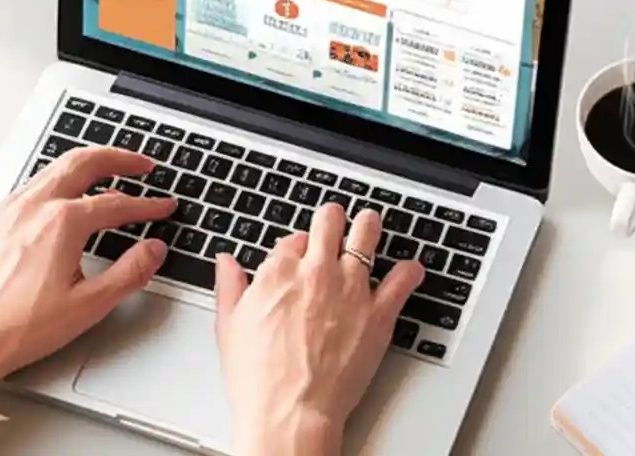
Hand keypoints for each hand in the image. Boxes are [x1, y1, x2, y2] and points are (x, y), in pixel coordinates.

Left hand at [0, 147, 175, 455]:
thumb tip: (154, 250)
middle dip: (120, 158)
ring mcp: (10, 210)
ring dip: (89, 164)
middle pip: (85, 162)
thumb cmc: (19, 327)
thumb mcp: (90, 304)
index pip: (117, 203)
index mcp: (61, 223)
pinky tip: (66, 196)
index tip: (163, 207)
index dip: (147, 205)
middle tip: (143, 164)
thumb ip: (131, 272)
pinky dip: (60, 181)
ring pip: (56, 168)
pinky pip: (33, 185)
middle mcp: (34, 207)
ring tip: (110, 171)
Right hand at [215, 204, 424, 455]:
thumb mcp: (229, 329)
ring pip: (367, 233)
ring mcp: (350, 289)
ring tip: (370, 225)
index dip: (298, 245)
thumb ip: (230, 288)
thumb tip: (225, 262)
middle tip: (337, 224)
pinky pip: (403, 278)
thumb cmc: (259, 381)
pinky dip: (409, 270)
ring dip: (368, 226)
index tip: (301, 254)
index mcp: (278, 273)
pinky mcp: (378, 313)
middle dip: (333, 219)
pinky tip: (410, 269)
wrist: (290, 414)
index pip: (293, 238)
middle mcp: (316, 272)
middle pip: (329, 221)